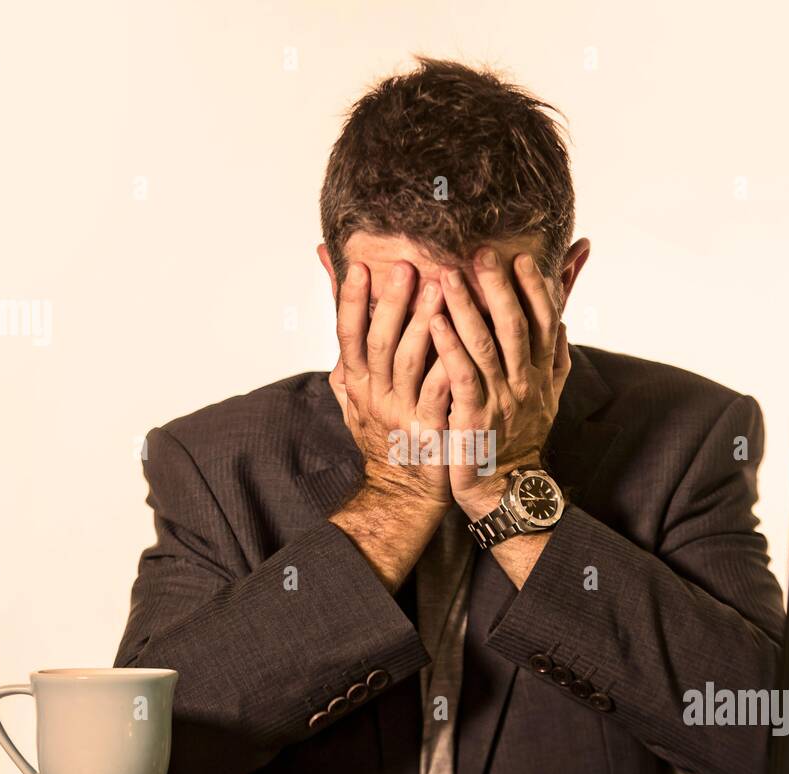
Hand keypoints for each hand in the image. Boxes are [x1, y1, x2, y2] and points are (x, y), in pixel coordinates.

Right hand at [331, 260, 451, 508]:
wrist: (402, 491)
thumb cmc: (385, 430)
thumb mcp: (356, 388)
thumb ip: (350, 340)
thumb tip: (330, 290)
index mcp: (358, 382)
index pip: (347, 334)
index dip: (349, 300)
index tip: (359, 266)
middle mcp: (375, 396)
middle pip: (378, 343)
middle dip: (390, 303)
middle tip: (405, 267)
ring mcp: (401, 414)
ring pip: (409, 364)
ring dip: (422, 325)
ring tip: (439, 290)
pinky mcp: (429, 433)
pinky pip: (437, 397)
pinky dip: (445, 370)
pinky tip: (458, 345)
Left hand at [428, 249, 570, 518]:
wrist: (506, 490)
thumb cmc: (519, 439)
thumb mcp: (546, 397)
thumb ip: (555, 358)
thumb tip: (564, 321)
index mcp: (539, 373)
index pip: (542, 322)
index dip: (534, 289)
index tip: (523, 257)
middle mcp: (523, 383)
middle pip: (514, 325)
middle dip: (499, 287)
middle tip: (482, 253)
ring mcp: (499, 401)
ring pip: (485, 345)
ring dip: (467, 308)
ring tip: (447, 276)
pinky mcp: (473, 419)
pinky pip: (461, 377)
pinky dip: (449, 348)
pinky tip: (434, 322)